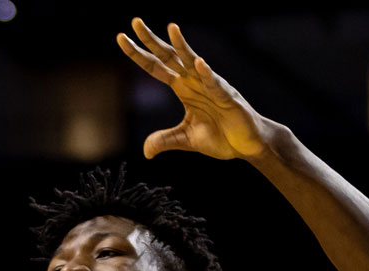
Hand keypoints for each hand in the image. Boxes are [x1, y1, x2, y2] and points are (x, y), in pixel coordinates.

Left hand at [116, 19, 270, 160]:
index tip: (120, 38)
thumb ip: (166, 141)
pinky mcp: (227, 97)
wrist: (247, 145)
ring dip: (182, 46)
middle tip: (135, 21)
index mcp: (182, 88)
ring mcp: (210, 86)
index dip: (138, 55)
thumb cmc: (220, 136)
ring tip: (171, 29)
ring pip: (192, 62)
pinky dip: (207, 74)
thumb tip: (146, 151)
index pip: (155, 68)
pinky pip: (215, 84)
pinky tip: (199, 64)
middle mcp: (194, 81)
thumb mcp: (186, 140)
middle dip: (151, 40)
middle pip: (169, 56)